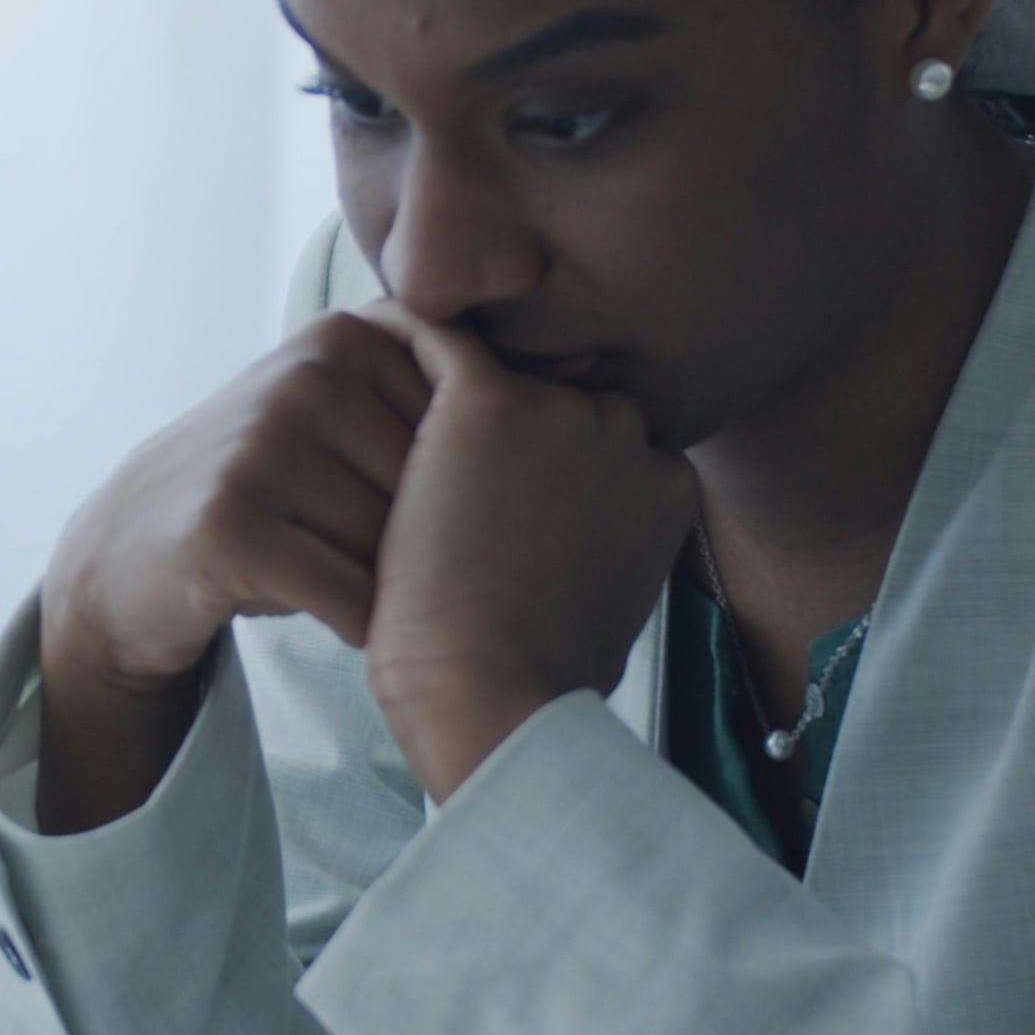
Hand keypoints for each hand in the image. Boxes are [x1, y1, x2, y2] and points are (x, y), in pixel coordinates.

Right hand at [34, 311, 431, 830]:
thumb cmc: (274, 497)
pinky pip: (353, 599)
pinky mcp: (231, 525)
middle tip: (383, 561)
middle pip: (442, 494)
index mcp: (354, 335)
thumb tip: (596, 408)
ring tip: (340, 576)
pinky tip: (331, 613)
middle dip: (428, 551)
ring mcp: (265, 444)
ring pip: (402, 551)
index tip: (421, 515)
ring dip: (394, 593)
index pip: (475, 431)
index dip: (461, 498)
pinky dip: (361, 627)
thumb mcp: (345, 418)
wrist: (133, 553)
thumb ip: (439, 398)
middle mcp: (309, 372)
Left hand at [352, 298, 695, 799]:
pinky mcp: (488, 403)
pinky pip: (435, 336)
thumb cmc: (538, 685)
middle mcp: (625, 432)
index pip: (597, 441)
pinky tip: (368, 346)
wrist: (494, 698)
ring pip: (496, 368)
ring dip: (449, 390)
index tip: (493, 493)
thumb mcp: (608, 611)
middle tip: (438, 455)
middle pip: (552, 397)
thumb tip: (574, 554)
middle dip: (504, 424)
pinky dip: (400, 336)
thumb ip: (605, 550)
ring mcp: (561, 412)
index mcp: (666, 483)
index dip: (542, 463)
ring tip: (391, 399)